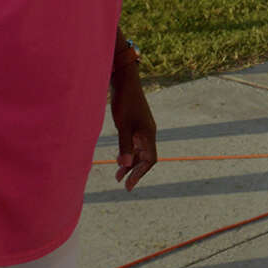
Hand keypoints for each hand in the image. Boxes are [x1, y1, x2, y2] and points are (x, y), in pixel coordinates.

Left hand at [111, 69, 158, 190]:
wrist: (124, 82)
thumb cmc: (124, 102)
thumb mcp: (123, 126)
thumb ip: (124, 145)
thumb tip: (125, 165)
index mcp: (148, 134)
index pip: (150, 160)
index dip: (140, 173)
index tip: (129, 184)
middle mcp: (148, 133)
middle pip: (145, 158)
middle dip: (134, 172)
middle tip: (122, 184)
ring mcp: (143, 129)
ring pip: (139, 152)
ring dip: (130, 164)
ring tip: (117, 175)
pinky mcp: (136, 124)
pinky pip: (135, 144)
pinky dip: (128, 153)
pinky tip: (119, 157)